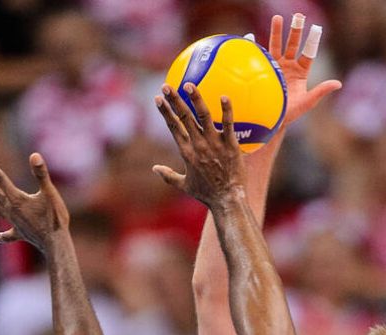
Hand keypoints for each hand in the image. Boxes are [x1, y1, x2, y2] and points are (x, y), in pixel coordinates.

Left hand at [0, 152, 69, 253]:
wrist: (55, 244)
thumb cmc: (54, 218)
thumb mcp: (49, 193)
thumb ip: (41, 174)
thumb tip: (34, 155)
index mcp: (16, 198)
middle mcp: (10, 209)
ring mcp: (13, 222)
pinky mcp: (20, 233)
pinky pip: (8, 234)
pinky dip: (2, 236)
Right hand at [152, 83, 244, 206]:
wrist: (227, 200)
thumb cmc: (207, 194)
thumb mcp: (184, 185)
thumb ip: (168, 176)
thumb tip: (154, 169)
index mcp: (186, 152)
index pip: (173, 127)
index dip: (165, 111)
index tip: (158, 98)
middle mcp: (198, 145)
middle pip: (184, 117)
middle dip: (174, 100)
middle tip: (167, 85)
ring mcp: (214, 144)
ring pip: (203, 116)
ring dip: (195, 99)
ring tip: (189, 84)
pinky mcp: (230, 145)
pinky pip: (229, 124)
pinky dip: (227, 110)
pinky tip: (224, 95)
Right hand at [264, 13, 341, 127]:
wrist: (272, 119)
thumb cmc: (291, 113)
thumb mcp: (307, 102)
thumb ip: (321, 91)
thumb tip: (338, 84)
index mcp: (301, 71)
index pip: (308, 53)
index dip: (312, 41)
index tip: (316, 28)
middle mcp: (288, 65)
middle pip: (292, 44)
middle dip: (295, 30)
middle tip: (298, 16)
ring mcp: (275, 67)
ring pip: (276, 46)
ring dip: (276, 32)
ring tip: (277, 18)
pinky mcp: (262, 70)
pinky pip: (259, 56)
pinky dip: (255, 47)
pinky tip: (250, 37)